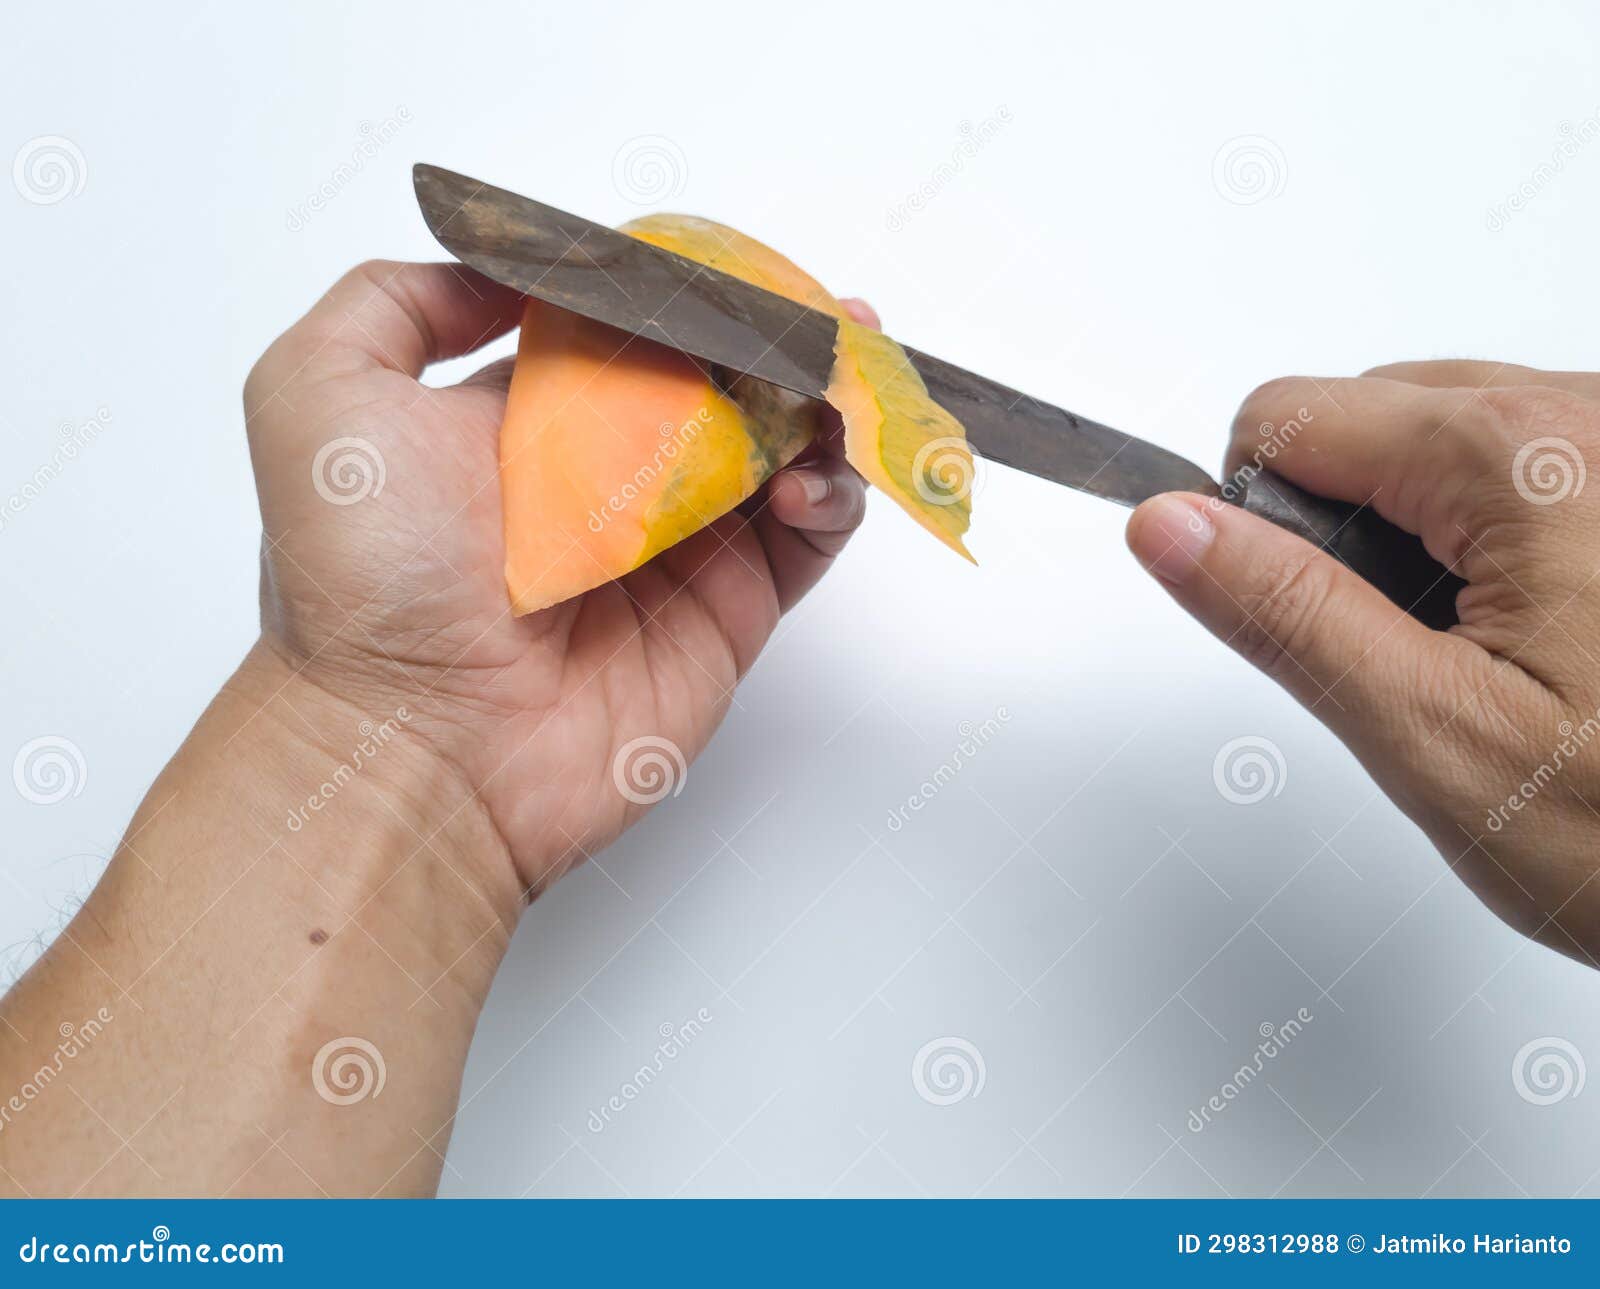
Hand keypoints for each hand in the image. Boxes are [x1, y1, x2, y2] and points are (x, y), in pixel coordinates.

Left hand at [244, 262, 872, 897]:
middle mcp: (608, 477)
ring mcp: (677, 546)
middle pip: (722, 385)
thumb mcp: (320, 393)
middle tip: (827, 317)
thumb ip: (398, 302)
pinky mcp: (729, 613)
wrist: (418, 744)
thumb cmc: (365, 576)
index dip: (690, 295)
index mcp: (528, 419)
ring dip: (823, 408)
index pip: (632, 332)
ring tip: (839, 388)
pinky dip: (832, 496)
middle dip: (780, 342)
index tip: (736, 270)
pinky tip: (810, 478)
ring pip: (782, 452)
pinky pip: (806, 540)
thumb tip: (515, 274)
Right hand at [1125, 362, 1599, 965]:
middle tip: (1426, 654)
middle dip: (1352, 525)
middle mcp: (1593, 415)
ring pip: (1445, 435)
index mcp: (1519, 461)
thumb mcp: (1437, 738)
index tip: (1320, 617)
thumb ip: (1287, 616)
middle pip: (1368, 414)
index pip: (1285, 419)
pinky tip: (1557, 629)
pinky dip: (1502, 531)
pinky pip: (1526, 459)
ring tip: (1505, 651)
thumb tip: (1169, 528)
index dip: (1260, 522)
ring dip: (1430, 530)